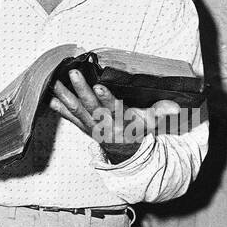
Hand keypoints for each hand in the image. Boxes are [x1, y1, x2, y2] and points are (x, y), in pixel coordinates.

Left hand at [50, 69, 179, 164]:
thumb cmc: (137, 131)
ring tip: (56, 82)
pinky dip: (60, 108)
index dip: (107, 99)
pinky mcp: (83, 127)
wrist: (124, 152)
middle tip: (73, 74)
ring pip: (77, 111)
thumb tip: (175, 107)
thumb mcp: (151, 123)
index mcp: (122, 123)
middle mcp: (104, 126)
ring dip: (66, 96)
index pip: (115, 109)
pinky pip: (69, 118)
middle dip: (81, 90)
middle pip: (91, 107)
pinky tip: (50, 98)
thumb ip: (160, 113)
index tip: (100, 87)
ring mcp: (91, 128)